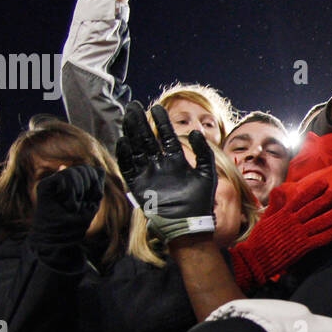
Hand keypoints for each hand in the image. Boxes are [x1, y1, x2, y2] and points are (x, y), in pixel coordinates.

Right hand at [30, 164, 104, 247]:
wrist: (56, 239)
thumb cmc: (73, 226)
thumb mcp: (91, 206)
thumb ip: (95, 188)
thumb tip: (99, 169)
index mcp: (75, 185)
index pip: (90, 170)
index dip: (96, 182)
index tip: (95, 198)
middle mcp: (63, 181)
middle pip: (83, 168)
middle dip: (89, 186)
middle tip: (83, 203)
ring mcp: (53, 182)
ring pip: (73, 171)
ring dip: (79, 190)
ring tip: (73, 205)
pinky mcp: (45, 186)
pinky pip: (64, 177)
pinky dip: (70, 191)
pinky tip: (67, 203)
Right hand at [116, 102, 216, 241]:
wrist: (188, 225)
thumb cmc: (200, 202)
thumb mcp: (207, 175)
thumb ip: (204, 153)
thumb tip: (197, 132)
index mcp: (176, 161)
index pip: (167, 136)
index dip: (162, 122)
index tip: (157, 108)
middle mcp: (160, 165)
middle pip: (148, 139)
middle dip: (141, 122)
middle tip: (133, 106)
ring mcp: (148, 174)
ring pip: (137, 149)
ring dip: (132, 133)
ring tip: (127, 117)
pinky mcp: (138, 185)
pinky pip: (129, 168)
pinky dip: (125, 155)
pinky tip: (123, 141)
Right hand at [227, 177, 331, 286]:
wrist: (254, 259)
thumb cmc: (258, 240)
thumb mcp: (265, 219)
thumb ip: (274, 205)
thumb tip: (277, 190)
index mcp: (283, 214)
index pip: (301, 198)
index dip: (313, 190)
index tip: (324, 183)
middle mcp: (292, 222)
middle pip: (313, 208)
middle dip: (326, 199)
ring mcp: (298, 234)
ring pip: (319, 222)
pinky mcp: (301, 247)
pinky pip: (319, 239)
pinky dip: (331, 233)